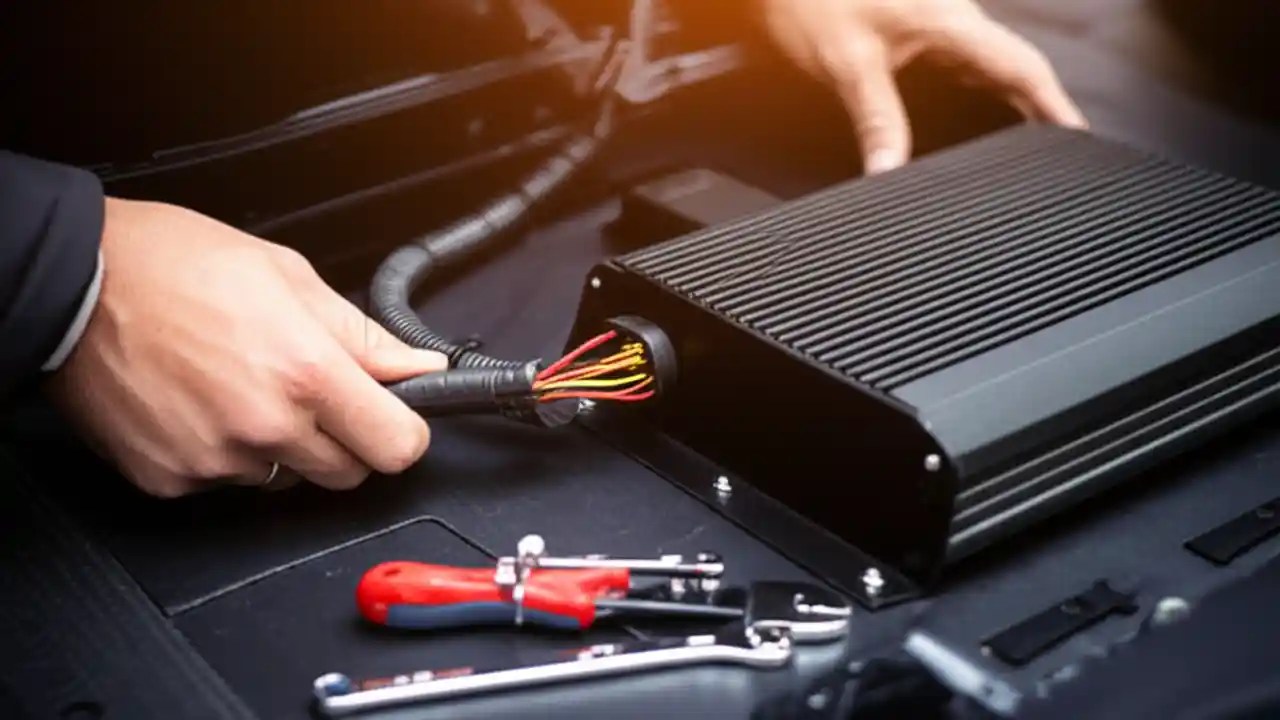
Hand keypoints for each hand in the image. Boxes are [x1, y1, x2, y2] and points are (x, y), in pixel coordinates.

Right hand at [47, 197, 446, 497]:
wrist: (71, 281)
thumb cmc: (170, 266)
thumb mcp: (287, 276)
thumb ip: (362, 335)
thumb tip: (416, 365)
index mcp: (305, 371)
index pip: (397, 446)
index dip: (403, 432)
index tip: (395, 418)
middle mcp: (264, 424)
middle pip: (348, 473)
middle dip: (344, 438)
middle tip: (309, 392)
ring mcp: (215, 459)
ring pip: (286, 478)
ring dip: (280, 445)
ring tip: (240, 386)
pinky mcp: (171, 479)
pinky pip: (226, 482)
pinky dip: (224, 453)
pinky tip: (201, 405)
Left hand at [759, 0, 1086, 172]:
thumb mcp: (848, 64)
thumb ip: (875, 121)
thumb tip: (889, 174)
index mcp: (952, 23)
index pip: (1023, 67)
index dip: (1056, 106)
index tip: (1080, 139)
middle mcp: (956, 18)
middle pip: (1016, 67)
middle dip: (1040, 110)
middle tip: (1058, 155)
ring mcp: (941, 19)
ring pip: (992, 64)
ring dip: (1011, 101)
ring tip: (1028, 146)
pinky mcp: (921, 24)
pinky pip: (966, 61)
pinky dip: (981, 90)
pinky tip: (978, 114)